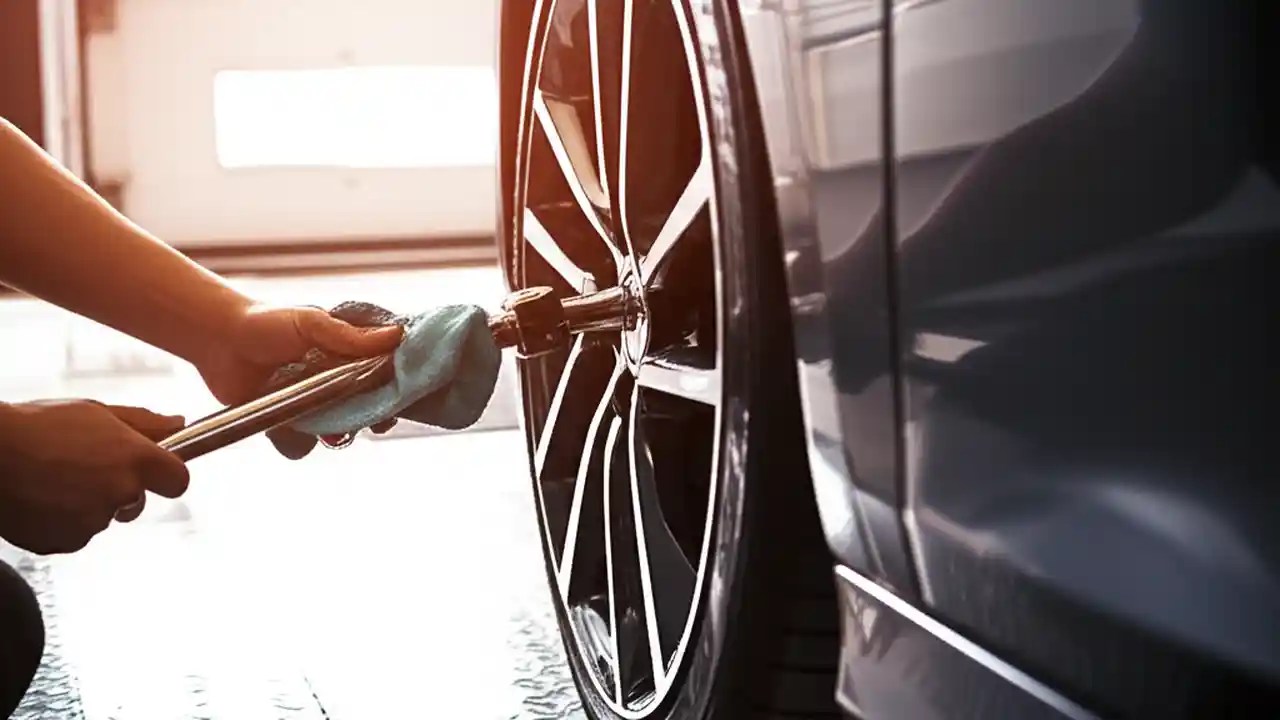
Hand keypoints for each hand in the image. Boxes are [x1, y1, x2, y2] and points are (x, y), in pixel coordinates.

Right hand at [0, 400, 188, 553]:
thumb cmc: (36, 427)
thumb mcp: (95, 413)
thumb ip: (144, 423)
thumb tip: (179, 424)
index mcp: (135, 459)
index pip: (178, 480)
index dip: (166, 475)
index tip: (152, 470)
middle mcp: (121, 493)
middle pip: (137, 501)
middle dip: (120, 489)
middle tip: (83, 468)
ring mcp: (93, 521)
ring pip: (102, 517)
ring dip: (86, 504)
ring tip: (52, 479)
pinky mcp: (65, 542)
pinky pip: (74, 534)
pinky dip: (61, 522)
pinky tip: (40, 499)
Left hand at [195, 304, 402, 458]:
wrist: (217, 339)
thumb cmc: (265, 321)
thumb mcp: (311, 322)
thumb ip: (352, 336)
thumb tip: (398, 335)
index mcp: (352, 353)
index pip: (389, 376)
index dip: (398, 391)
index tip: (399, 400)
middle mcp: (338, 380)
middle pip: (370, 409)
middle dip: (370, 419)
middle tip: (370, 423)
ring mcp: (315, 403)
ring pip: (339, 432)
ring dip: (332, 434)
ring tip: (320, 428)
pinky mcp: (290, 422)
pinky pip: (303, 446)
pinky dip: (294, 442)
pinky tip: (283, 426)